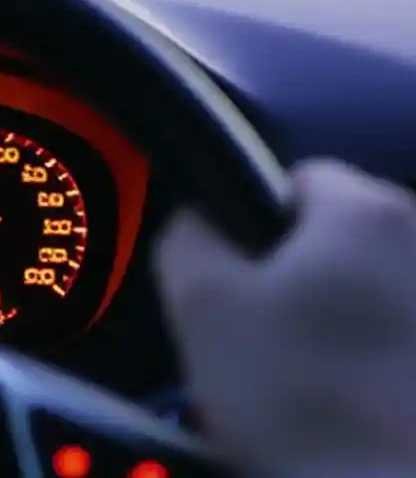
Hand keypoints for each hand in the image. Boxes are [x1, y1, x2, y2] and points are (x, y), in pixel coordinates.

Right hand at [158, 159, 415, 476]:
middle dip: (307, 276)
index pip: (301, 180)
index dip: (258, 228)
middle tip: (273, 339)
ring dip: (351, 319)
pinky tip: (361, 401)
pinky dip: (386, 358)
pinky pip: (404, 337)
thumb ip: (186, 238)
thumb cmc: (299, 395)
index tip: (244, 285)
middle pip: (346, 237)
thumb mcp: (202, 308)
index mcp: (367, 212)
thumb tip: (197, 220)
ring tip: (320, 380)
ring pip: (380, 289)